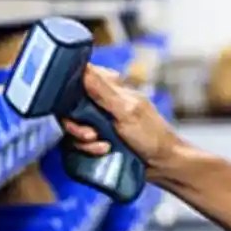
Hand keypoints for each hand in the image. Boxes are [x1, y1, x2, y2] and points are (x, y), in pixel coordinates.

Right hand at [62, 64, 178, 168]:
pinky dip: (88, 148)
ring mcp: (97, 119)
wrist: (161, 164)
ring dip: (83, 140)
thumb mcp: (127, 111)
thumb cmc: (152, 135)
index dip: (69, 87)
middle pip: (68, 104)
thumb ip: (103, 91)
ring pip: (72, 125)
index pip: (80, 73)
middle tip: (91, 134)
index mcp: (110, 84)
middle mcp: (100, 98)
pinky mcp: (95, 136)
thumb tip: (82, 66)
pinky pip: (78, 141)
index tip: (71, 104)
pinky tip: (104, 151)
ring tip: (102, 145)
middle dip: (75, 123)